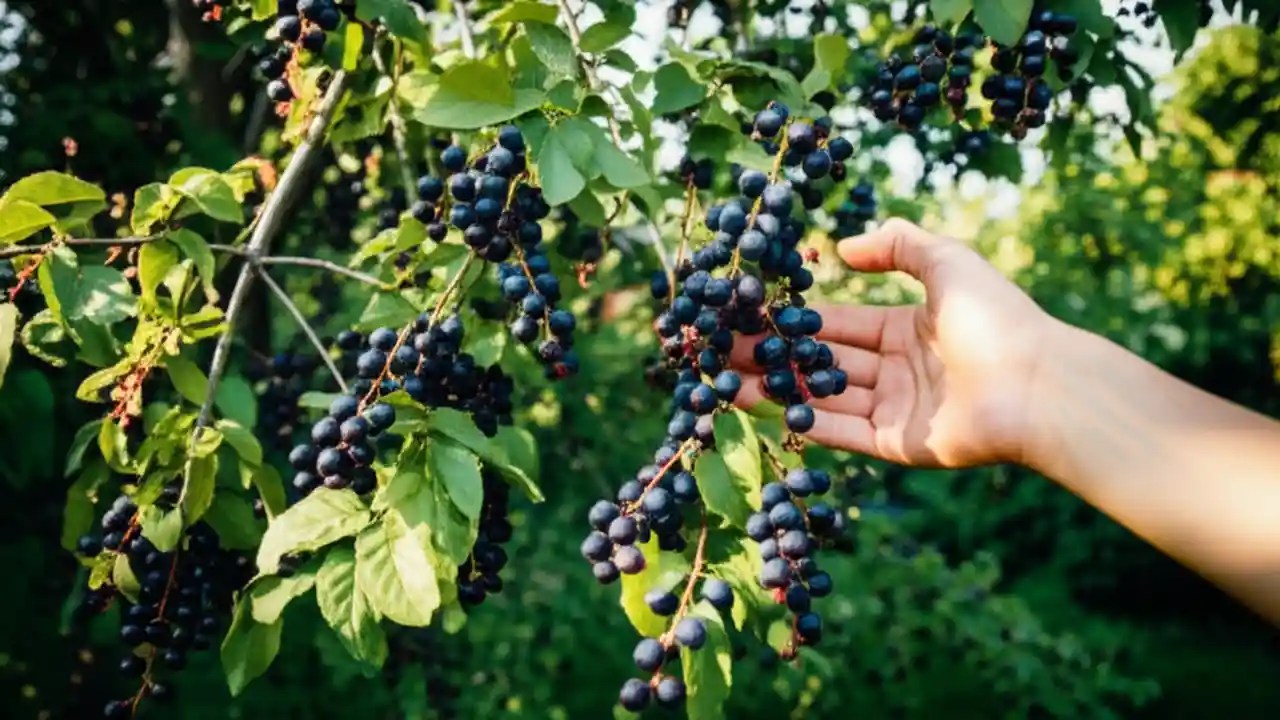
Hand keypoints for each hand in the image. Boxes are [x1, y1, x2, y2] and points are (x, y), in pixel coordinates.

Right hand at [731, 218, 1057, 467]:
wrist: (1037, 386)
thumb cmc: (997, 318)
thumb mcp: (948, 262)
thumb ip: (897, 244)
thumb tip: (842, 248)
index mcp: (909, 327)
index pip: (840, 323)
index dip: (796, 321)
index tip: (751, 316)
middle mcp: (899, 370)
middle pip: (824, 362)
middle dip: (774, 357)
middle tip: (723, 351)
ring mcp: (897, 410)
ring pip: (825, 397)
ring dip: (776, 389)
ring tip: (725, 381)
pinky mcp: (897, 445)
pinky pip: (842, 432)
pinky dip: (805, 421)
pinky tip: (764, 408)